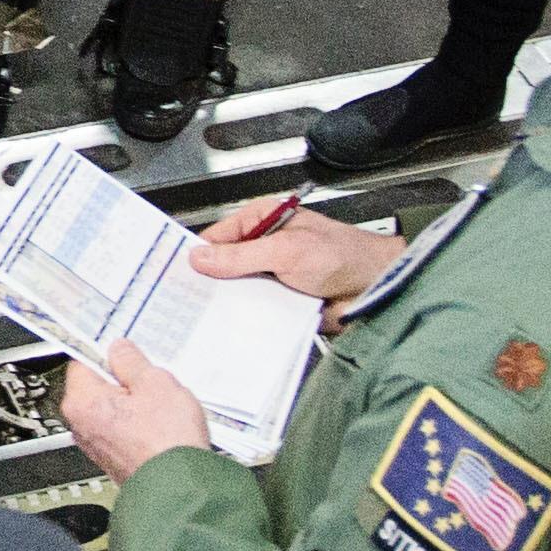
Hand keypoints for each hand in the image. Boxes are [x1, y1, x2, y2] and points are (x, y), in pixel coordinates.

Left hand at [59, 335, 217, 472]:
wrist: (180, 488)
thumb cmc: (166, 442)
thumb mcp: (155, 383)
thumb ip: (132, 362)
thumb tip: (119, 351)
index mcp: (82, 402)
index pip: (83, 362)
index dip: (108, 354)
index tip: (126, 352)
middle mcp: (81, 426)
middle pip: (98, 387)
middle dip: (124, 381)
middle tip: (151, 382)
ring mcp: (97, 446)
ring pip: (113, 409)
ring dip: (134, 404)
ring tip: (161, 407)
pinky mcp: (114, 459)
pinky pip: (122, 430)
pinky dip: (139, 424)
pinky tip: (161, 426)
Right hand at [188, 193, 398, 306]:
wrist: (375, 289)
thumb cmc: (342, 256)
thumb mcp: (286, 250)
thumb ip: (242, 256)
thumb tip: (201, 257)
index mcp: (264, 221)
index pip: (219, 236)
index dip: (198, 254)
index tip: (176, 273)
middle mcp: (264, 247)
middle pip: (224, 265)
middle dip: (208, 282)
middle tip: (181, 301)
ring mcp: (272, 276)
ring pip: (237, 290)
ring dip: (225, 303)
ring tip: (197, 319)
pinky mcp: (280, 301)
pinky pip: (254, 310)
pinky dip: (243, 318)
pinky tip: (227, 329)